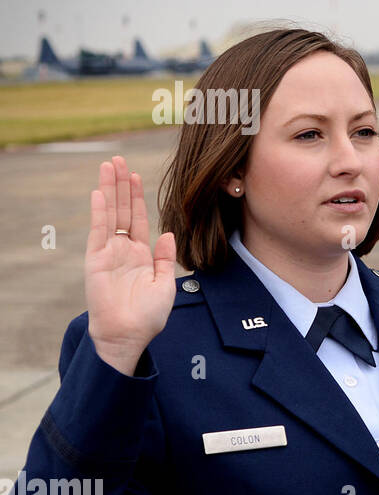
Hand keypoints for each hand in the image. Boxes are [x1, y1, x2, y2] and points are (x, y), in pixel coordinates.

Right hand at [85, 156, 176, 373]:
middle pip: (122, 210)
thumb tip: (167, 233)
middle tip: (118, 159)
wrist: (129, 335)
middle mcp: (123, 250)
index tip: (136, 174)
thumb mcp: (165, 283)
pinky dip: (99, 211)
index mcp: (140, 254)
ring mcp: (108, 253)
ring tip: (108, 165)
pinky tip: (99, 192)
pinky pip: (98, 231)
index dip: (137, 197)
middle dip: (121, 185)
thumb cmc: (148, 315)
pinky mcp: (96, 260)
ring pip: (109, 214)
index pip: (138, 218)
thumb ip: (164, 258)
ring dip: (109, 190)